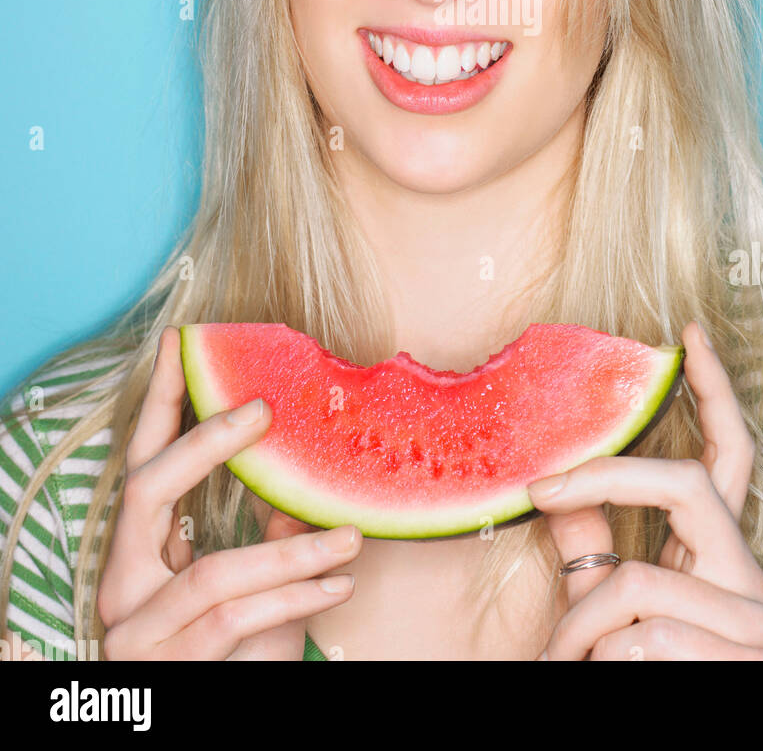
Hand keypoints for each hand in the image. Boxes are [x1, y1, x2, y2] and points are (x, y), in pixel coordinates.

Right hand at [97, 325, 360, 659]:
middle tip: (264, 410)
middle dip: (205, 443)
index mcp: (138, 550)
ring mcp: (135, 630)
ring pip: (214, 571)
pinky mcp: (165, 666)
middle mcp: (120, 583)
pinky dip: (295, 599)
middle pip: (146, 490)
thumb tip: (304, 465)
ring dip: (293, 556)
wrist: (228, 717)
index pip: (141, 460)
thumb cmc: (241, 654)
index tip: (181, 339)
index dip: (158, 399)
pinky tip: (340, 587)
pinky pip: (235, 619)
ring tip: (351, 537)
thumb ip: (272, 529)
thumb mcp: (258, 584)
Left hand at [528, 321, 762, 660]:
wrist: (653, 742)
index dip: (715, 391)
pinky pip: (640, 637)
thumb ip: (591, 543)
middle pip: (685, 487)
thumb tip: (550, 483)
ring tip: (566, 661)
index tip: (689, 333)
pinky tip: (603, 679)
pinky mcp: (740, 663)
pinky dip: (596, 660)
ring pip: (637, 584)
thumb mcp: (602, 606)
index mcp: (717, 554)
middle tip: (542, 487)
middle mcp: (747, 580)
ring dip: (578, 628)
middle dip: (606, 482)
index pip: (728, 456)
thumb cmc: (625, 675)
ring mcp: (751, 626)